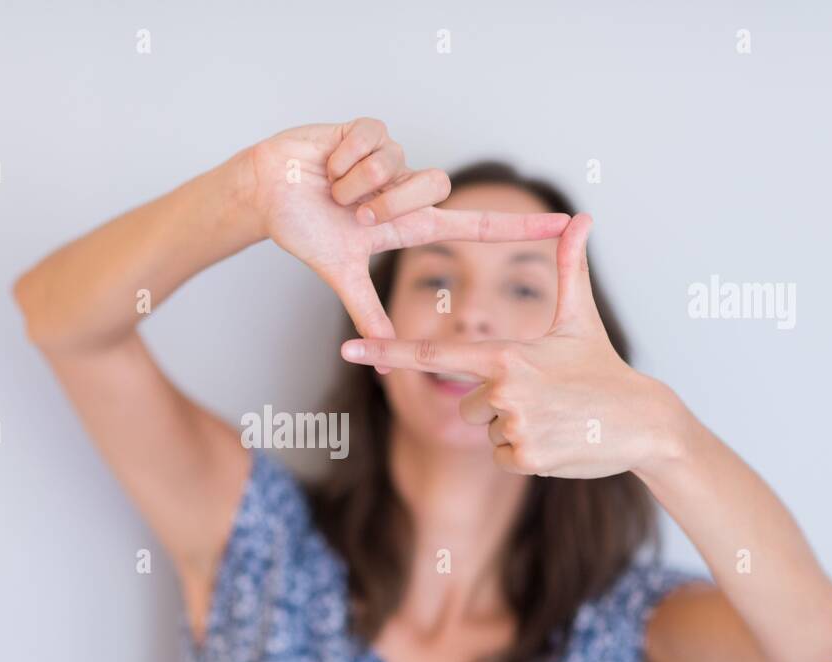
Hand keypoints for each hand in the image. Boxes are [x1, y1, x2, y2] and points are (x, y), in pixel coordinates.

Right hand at [242, 118, 569, 342]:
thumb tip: (383, 361)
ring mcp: (392, 158)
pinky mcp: (369, 130)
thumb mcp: (341, 273)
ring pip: (400, 166)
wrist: (267, 194)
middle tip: (354, 213)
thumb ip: (367, 313)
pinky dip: (344, 159)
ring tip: (334, 189)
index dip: (519, 227)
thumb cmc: (304, 229)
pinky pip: (374, 140)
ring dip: (358, 184)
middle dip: (388, 204)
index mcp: (410, 222)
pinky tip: (328, 163)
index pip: (477, 225)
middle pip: (433, 189)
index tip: (565, 224)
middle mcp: (408, 189)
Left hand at [338, 214, 684, 477]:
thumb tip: (582, 217)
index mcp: (506, 355)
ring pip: (486, 431)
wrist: (643, 422)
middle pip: (468, 402)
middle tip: (542, 398)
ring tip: (552, 418)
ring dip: (512, 429)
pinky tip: (555, 440)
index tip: (347, 348)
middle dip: (498, 404)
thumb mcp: (581, 320)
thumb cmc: (603, 369)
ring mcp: (514, 425)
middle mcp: (503, 390)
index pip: (433, 355)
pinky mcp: (526, 457)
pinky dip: (525, 454)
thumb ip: (570, 270)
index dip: (386, 351)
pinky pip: (502, 456)